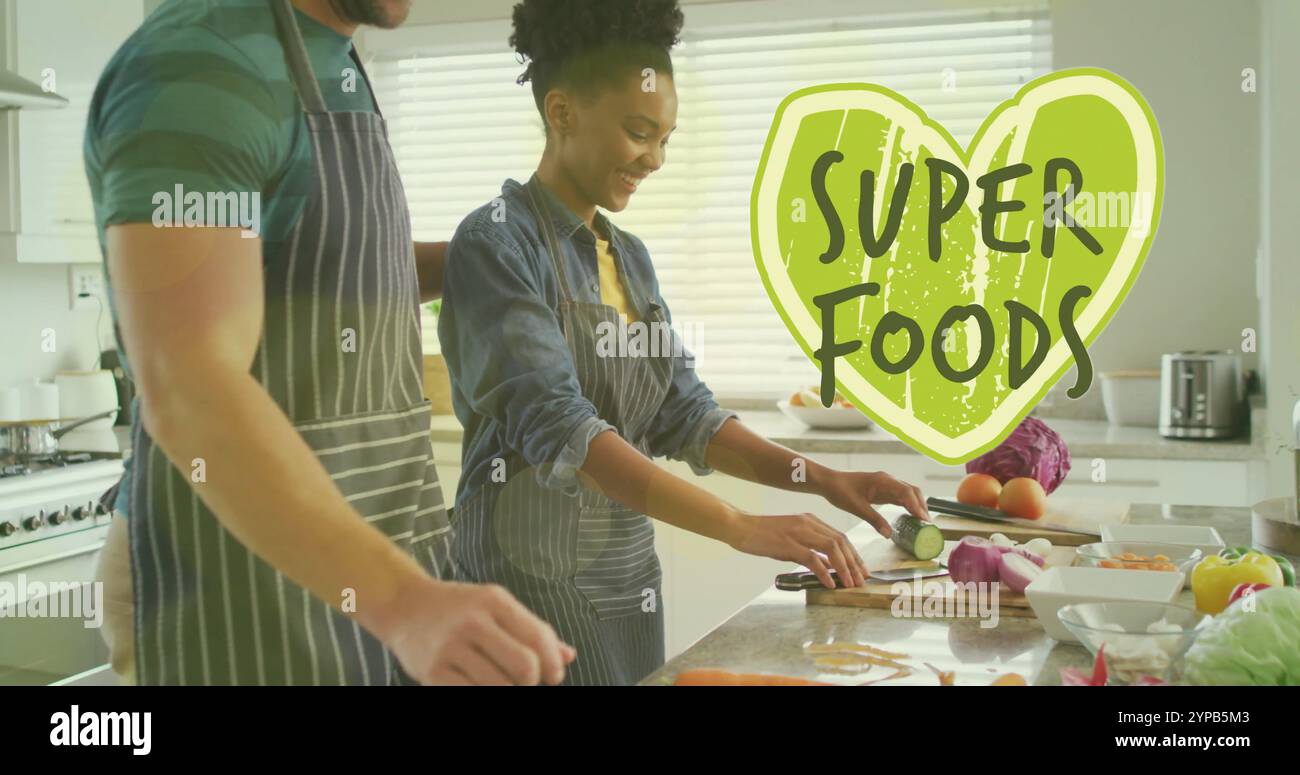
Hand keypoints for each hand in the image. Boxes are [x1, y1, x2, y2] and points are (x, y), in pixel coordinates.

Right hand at [377, 578, 576, 685]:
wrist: (404, 606)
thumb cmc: (459, 608)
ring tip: (501, 682)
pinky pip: (472, 695)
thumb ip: (532, 629)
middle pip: (525, 668)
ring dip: (508, 691)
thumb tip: (568, 655)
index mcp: (493, 601)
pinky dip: (484, 695)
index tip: (553, 676)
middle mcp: (472, 622)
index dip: (554, 665)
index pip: (539, 638)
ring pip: (500, 688)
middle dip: (532, 682)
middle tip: (526, 682)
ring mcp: (450, 648)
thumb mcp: (496, 606)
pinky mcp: (433, 673)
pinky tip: (482, 687)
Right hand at [727, 513, 868, 588]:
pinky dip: (824, 572)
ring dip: (844, 568)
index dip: (854, 554)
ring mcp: (799, 533)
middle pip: (841, 542)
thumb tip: (828, 565)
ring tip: (850, 583)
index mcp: (810, 521)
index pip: (840, 537)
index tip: (862, 569)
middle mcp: (808, 523)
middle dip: (854, 562)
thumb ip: (810, 548)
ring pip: (832, 548)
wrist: (740, 526)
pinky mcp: (788, 544)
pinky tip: (830, 583)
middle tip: (862, 579)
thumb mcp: (791, 538)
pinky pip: (813, 559)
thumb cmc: (763, 534)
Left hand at [818, 470, 929, 537]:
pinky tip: (911, 517)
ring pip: (908, 494)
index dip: (917, 506)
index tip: (924, 520)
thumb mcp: (857, 508)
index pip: (906, 492)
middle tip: (927, 525)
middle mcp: (888, 480)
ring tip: (922, 523)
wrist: (829, 482)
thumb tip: (889, 534)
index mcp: (882, 481)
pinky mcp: (883, 490)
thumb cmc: (840, 491)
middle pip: (912, 491)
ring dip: (916, 506)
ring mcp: (886, 484)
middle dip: (921, 506)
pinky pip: (900, 497)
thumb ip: (874, 520)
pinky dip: (908, 506)